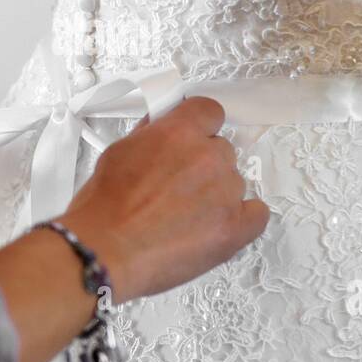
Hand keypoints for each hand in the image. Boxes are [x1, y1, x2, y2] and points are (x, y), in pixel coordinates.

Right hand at [60, 97, 268, 301]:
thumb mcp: (121, 150)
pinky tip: (218, 225)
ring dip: (217, 195)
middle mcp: (208, 156)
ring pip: (234, 183)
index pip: (210, 112)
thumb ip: (152, 134)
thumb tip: (163, 128)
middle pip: (222, 151)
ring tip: (184, 217)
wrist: (104, 250)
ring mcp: (225, 191)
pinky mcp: (235, 226)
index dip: (202, 127)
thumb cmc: (105, 207)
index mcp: (180, 132)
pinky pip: (257, 213)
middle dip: (203, 167)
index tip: (196, 138)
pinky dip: (243, 218)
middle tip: (178, 188)